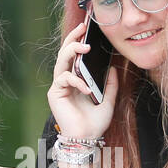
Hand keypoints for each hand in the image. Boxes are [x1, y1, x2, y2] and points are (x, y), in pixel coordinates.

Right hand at [47, 21, 117, 139]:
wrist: (87, 139)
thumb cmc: (94, 123)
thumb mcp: (108, 100)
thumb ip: (110, 85)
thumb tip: (113, 68)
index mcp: (76, 80)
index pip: (75, 56)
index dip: (78, 40)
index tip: (87, 27)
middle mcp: (65, 81)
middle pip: (64, 53)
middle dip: (73, 38)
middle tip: (83, 27)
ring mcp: (59, 86)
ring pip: (61, 61)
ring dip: (72, 50)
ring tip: (86, 47)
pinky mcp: (55, 94)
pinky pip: (64, 79)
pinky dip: (77, 81)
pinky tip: (87, 88)